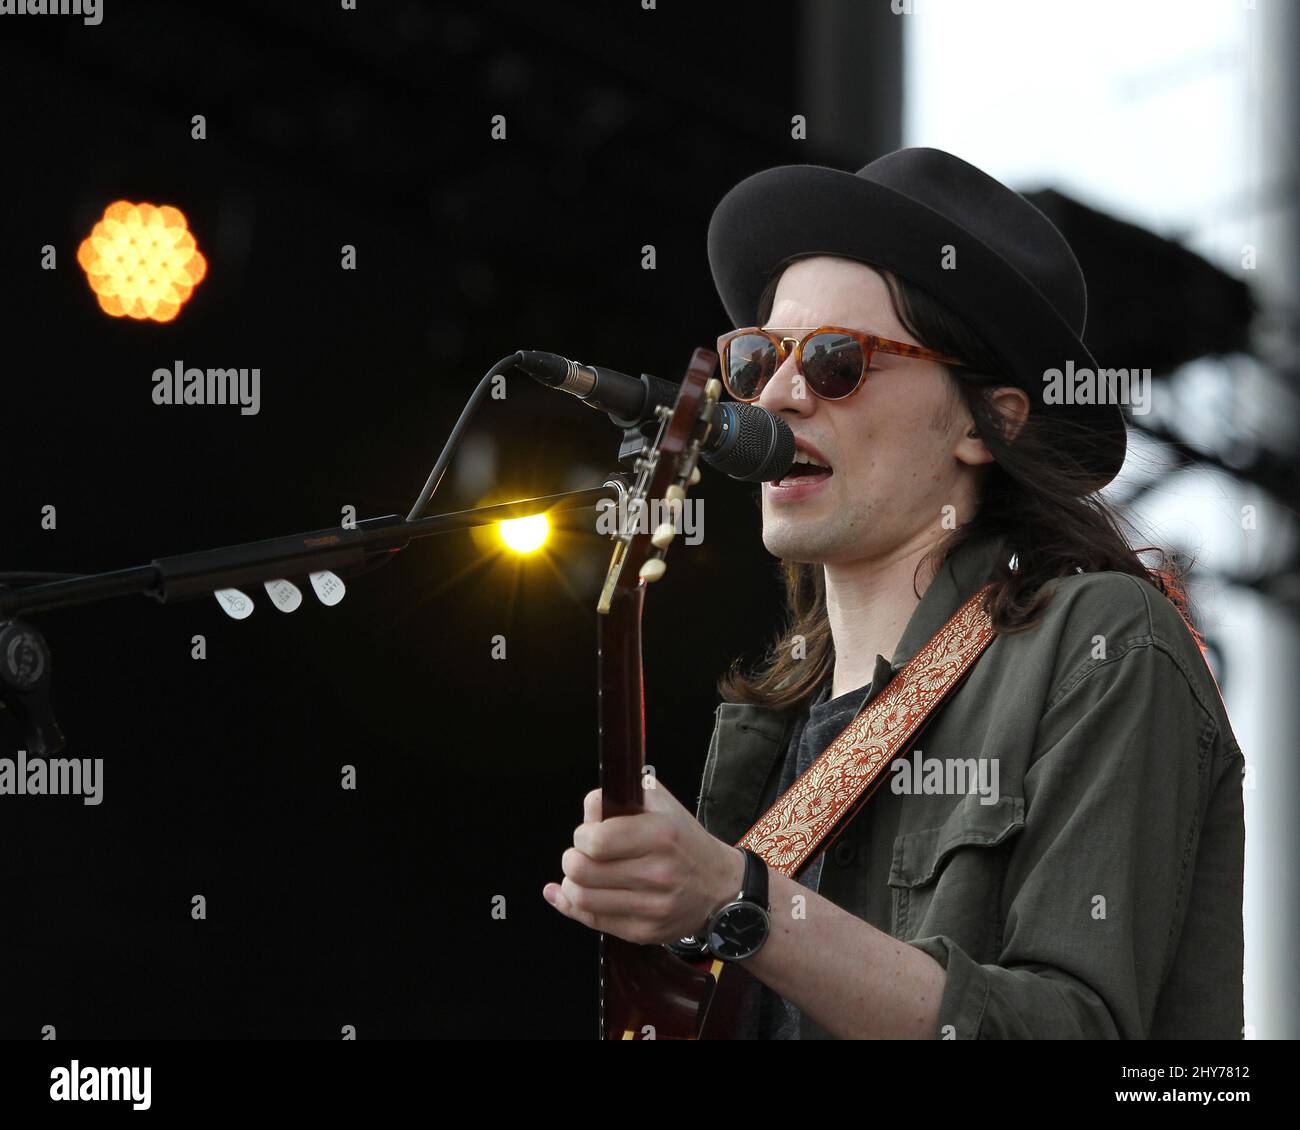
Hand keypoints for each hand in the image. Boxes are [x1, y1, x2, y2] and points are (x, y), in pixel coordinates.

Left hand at [542, 779, 744, 945]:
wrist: (720, 887)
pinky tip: (570, 894)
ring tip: (582, 874)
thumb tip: (587, 812)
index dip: (582, 835)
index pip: (596, 841)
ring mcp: (652, 908)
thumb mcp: (661, 804)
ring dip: (572, 883)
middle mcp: (658, 874)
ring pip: (582, 899)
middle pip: (583, 871)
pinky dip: (573, 906)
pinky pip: (592, 921)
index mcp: (661, 835)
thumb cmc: (684, 841)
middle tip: (580, 855)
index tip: (588, 834)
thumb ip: (620, 795)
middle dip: (572, 859)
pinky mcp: (644, 933)